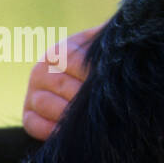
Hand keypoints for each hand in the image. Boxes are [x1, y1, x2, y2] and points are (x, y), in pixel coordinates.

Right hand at [21, 23, 103, 139]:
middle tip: (110, 106)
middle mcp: (41, 70)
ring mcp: (32, 93)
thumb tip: (135, 30)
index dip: (94, 74)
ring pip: (47, 105)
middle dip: (87, 98)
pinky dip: (51, 131)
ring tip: (94, 118)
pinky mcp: (28, 114)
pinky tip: (71, 132)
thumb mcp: (106, 47)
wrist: (89, 81)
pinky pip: (34, 124)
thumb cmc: (103, 63)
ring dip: (71, 115)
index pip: (74, 61)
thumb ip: (113, 41)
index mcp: (59, 51)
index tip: (113, 82)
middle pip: (63, 86)